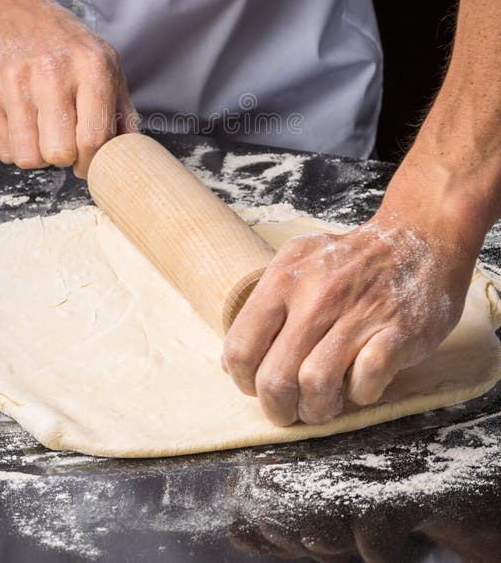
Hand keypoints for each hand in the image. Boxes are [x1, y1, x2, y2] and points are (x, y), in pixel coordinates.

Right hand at [0, 0, 138, 176]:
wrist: (17, 16)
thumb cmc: (68, 48)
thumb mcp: (107, 67)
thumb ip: (123, 111)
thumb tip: (129, 153)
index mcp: (91, 67)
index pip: (94, 138)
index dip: (92, 162)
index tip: (87, 163)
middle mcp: (52, 72)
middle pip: (59, 152)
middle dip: (65, 159)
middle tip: (65, 144)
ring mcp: (14, 82)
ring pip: (28, 157)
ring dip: (38, 155)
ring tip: (43, 133)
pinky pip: (3, 150)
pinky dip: (15, 148)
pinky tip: (23, 125)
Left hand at [222, 208, 473, 425]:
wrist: (418, 240)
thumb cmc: (351, 262)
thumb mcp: (298, 264)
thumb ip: (265, 308)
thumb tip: (231, 362)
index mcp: (284, 278)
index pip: (241, 347)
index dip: (244, 381)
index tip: (258, 386)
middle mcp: (316, 295)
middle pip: (274, 378)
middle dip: (278, 408)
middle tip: (290, 410)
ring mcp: (358, 314)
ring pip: (315, 385)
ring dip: (318, 408)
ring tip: (324, 404)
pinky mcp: (397, 332)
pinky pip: (365, 382)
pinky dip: (360, 394)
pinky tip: (361, 382)